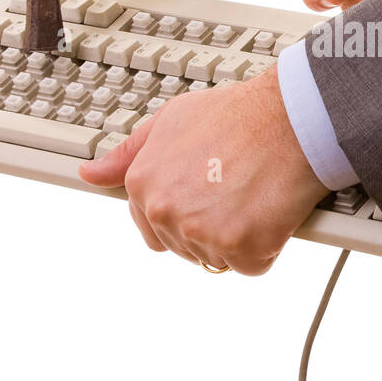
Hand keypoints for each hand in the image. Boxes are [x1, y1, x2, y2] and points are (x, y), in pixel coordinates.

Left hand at [78, 71, 328, 274]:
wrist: (290, 118)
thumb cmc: (239, 114)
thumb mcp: (171, 120)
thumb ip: (129, 154)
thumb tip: (91, 174)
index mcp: (143, 185)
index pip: (152, 227)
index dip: (186, 212)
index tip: (209, 196)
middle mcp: (165, 212)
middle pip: (185, 247)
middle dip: (212, 227)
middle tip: (238, 190)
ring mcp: (201, 234)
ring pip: (218, 258)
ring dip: (239, 238)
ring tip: (255, 195)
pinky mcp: (240, 249)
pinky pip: (252, 265)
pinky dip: (267, 247)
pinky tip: (271, 211)